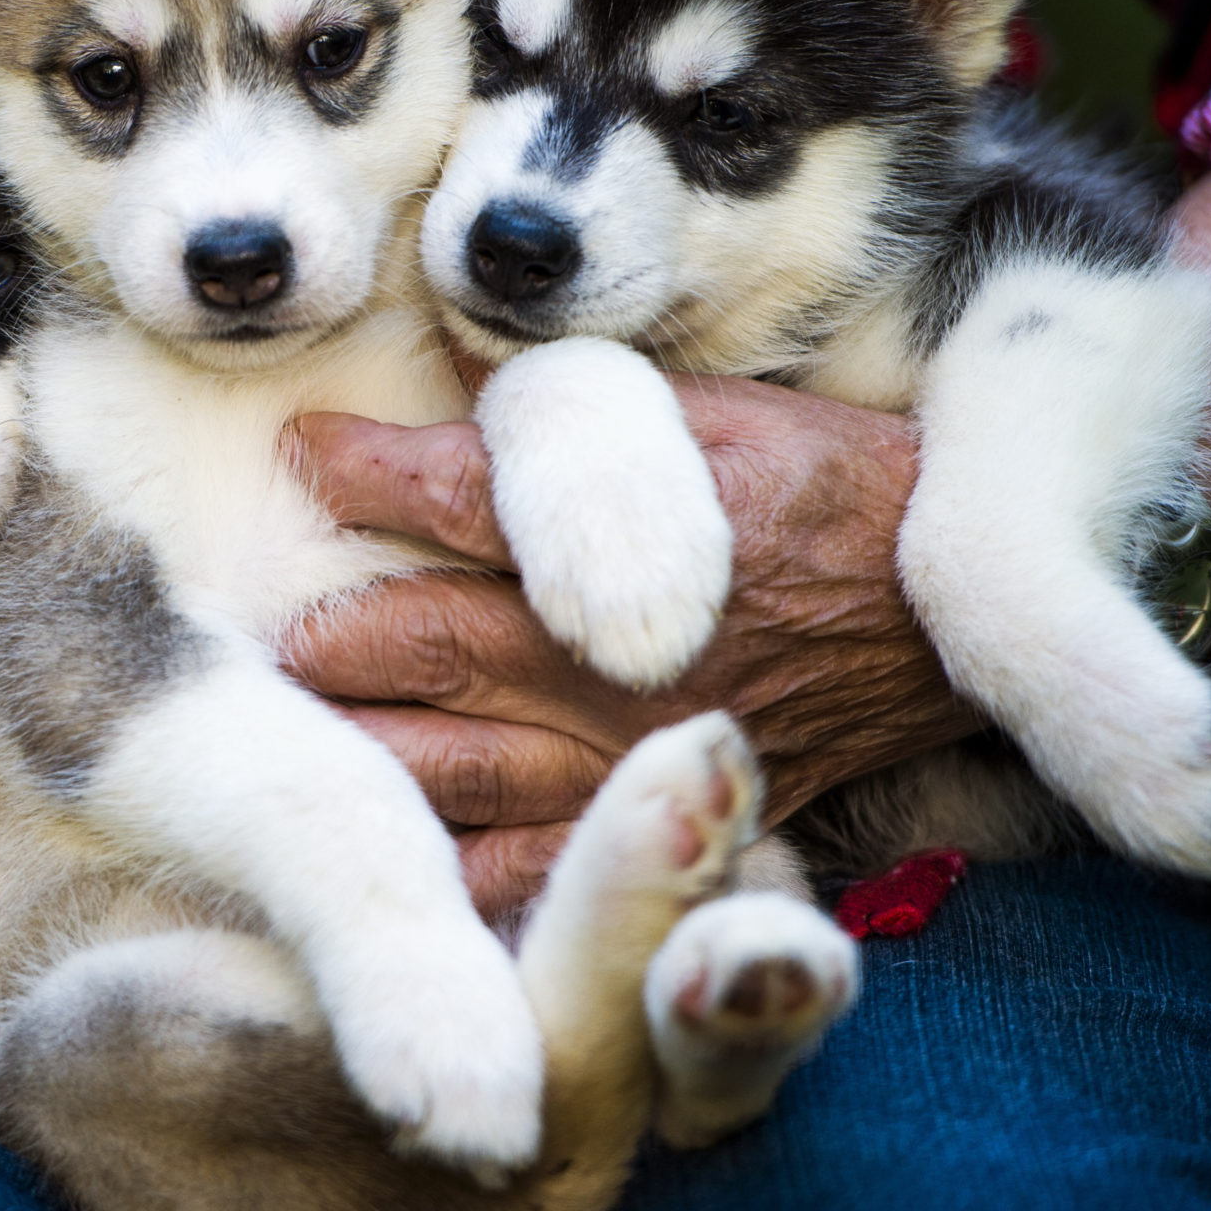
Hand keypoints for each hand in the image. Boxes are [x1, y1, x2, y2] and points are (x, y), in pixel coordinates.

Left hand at [283, 378, 973, 918]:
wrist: (945, 611)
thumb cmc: (822, 489)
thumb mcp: (711, 410)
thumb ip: (578, 398)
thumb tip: (448, 339)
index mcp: (614, 535)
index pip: (450, 494)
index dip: (356, 470)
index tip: (302, 452)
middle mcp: (600, 653)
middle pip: (421, 644)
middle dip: (328, 632)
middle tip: (266, 624)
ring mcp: (618, 752)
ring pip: (449, 764)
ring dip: (360, 744)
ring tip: (296, 727)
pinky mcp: (649, 819)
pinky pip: (532, 872)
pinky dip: (456, 872)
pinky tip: (394, 866)